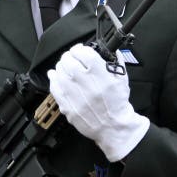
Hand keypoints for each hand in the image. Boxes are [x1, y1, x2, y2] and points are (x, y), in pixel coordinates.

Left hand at [48, 44, 148, 161]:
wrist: (114, 127)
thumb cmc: (117, 103)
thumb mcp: (122, 80)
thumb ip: (117, 63)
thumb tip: (112, 49)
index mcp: (103, 77)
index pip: (85, 54)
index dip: (79, 49)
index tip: (79, 50)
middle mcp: (88, 86)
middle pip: (69, 62)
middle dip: (68, 56)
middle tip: (71, 57)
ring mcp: (76, 97)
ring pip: (60, 73)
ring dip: (60, 66)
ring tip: (65, 67)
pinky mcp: (67, 106)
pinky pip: (54, 88)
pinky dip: (53, 79)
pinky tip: (56, 76)